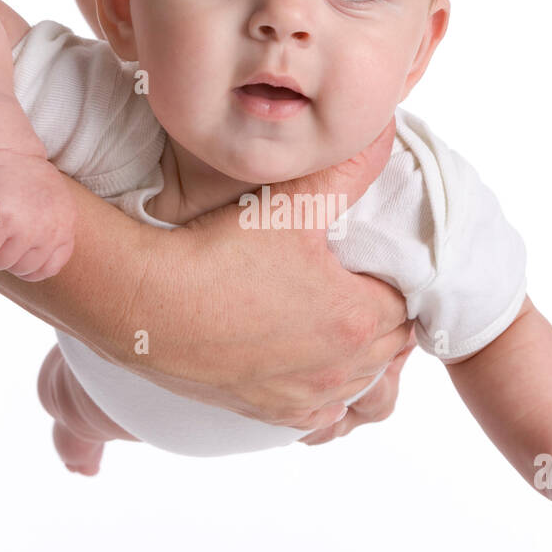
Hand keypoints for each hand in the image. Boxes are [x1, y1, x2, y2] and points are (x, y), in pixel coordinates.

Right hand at [0, 148, 75, 280]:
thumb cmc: (17, 175)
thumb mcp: (49, 204)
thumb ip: (50, 233)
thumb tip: (34, 270)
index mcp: (66, 224)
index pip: (47, 269)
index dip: (22, 260)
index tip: (11, 238)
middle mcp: (50, 228)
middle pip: (18, 269)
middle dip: (0, 250)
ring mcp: (24, 226)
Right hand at [133, 117, 413, 431]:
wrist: (145, 307)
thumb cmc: (217, 254)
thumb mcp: (292, 203)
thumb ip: (347, 169)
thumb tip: (385, 131)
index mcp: (357, 318)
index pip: (406, 300)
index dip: (393, 277)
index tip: (372, 261)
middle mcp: (339, 369)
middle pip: (390, 346)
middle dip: (382, 317)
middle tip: (358, 285)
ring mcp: (305, 399)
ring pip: (360, 385)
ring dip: (359, 359)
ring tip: (335, 325)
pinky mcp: (271, 415)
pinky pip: (322, 419)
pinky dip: (324, 397)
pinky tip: (306, 370)